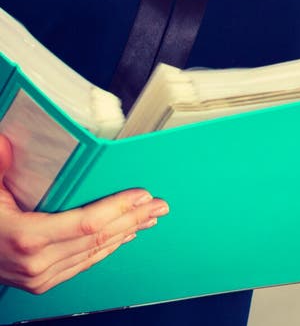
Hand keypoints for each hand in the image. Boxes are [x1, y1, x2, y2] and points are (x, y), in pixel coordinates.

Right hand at [0, 134, 168, 294]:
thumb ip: (1, 165)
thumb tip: (7, 140)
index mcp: (29, 237)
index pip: (86, 224)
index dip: (118, 209)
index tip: (143, 195)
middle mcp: (38, 263)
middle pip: (98, 239)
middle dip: (133, 219)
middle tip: (161, 205)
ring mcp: (41, 277)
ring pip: (95, 254)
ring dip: (126, 234)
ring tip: (150, 218)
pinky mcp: (43, 282)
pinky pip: (83, 264)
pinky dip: (107, 249)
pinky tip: (123, 236)